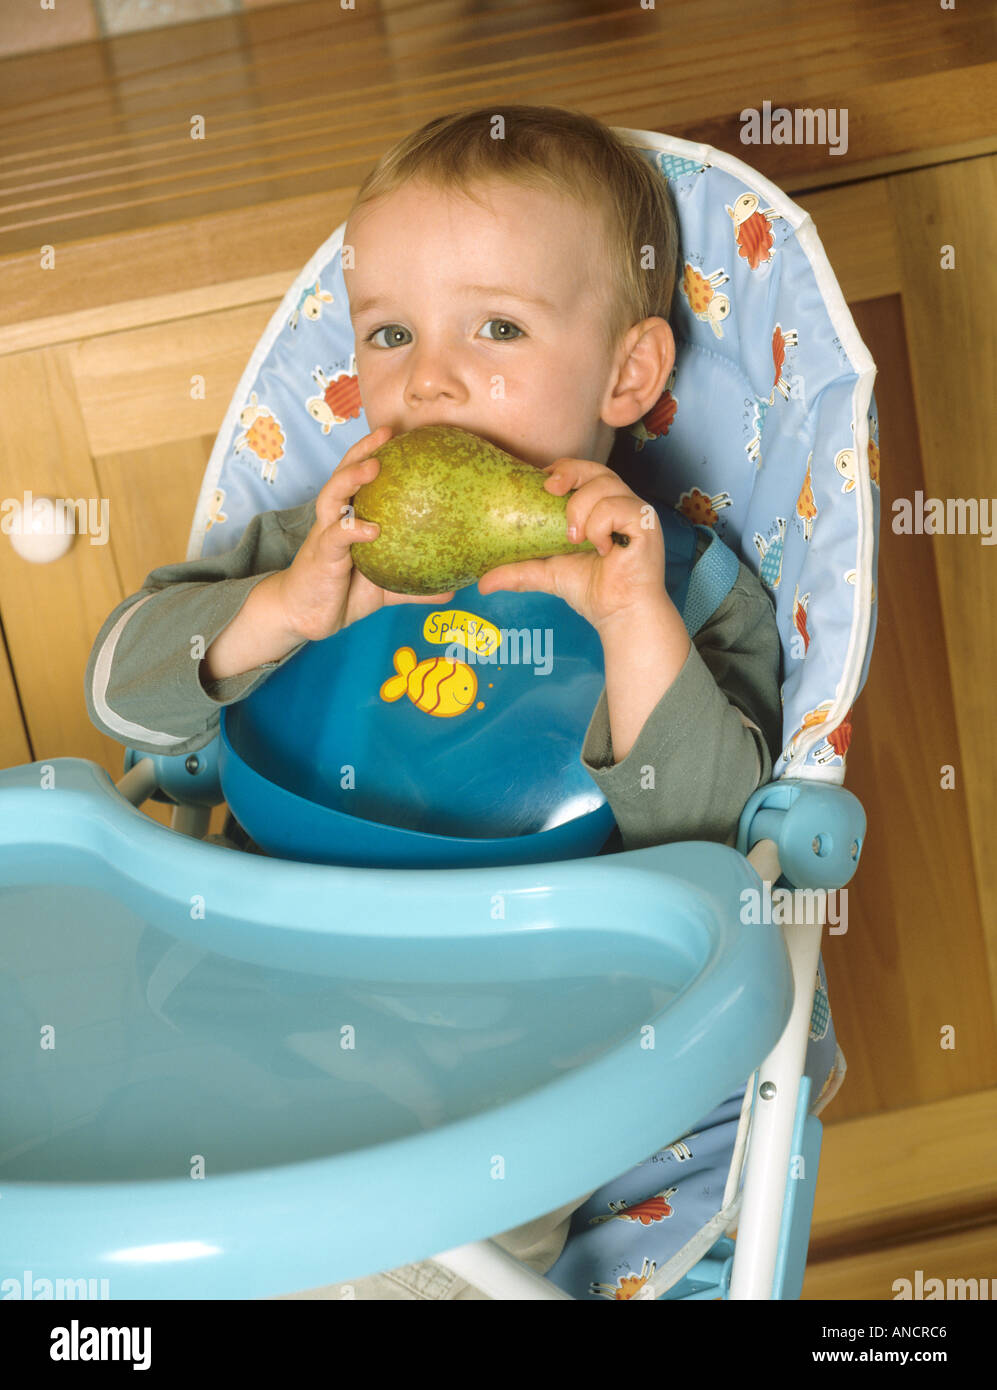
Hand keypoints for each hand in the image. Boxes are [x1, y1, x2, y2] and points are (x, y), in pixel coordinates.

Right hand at [274, 426, 454, 641]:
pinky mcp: (321, 557)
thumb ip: (414, 587)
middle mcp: (334, 520)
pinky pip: (335, 538)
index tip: (400, 434)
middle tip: (386, 432)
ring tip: (373, 466)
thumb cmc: (342, 591)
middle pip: (343, 474)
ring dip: (351, 478)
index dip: (375, 453)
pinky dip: (352, 530)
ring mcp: (325, 535)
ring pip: (333, 497)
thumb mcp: (384, 588)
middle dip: (362, 450)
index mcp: (349, 519)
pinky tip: (370, 528)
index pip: (359, 478)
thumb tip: (452, 589)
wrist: (302, 615)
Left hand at [476, 457, 667, 632]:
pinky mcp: (646, 522)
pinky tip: (601, 549)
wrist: (618, 614)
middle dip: (568, 473)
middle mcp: (619, 502)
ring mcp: (635, 510)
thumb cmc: (592, 589)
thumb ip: (518, 570)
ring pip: (604, 485)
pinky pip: (618, 507)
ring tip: (574, 539)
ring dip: (581, 509)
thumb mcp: (547, 572)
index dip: (561, 470)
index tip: (540, 482)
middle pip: (594, 468)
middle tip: (549, 491)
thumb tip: (482, 583)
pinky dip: (600, 526)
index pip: (581, 471)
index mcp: (598, 506)